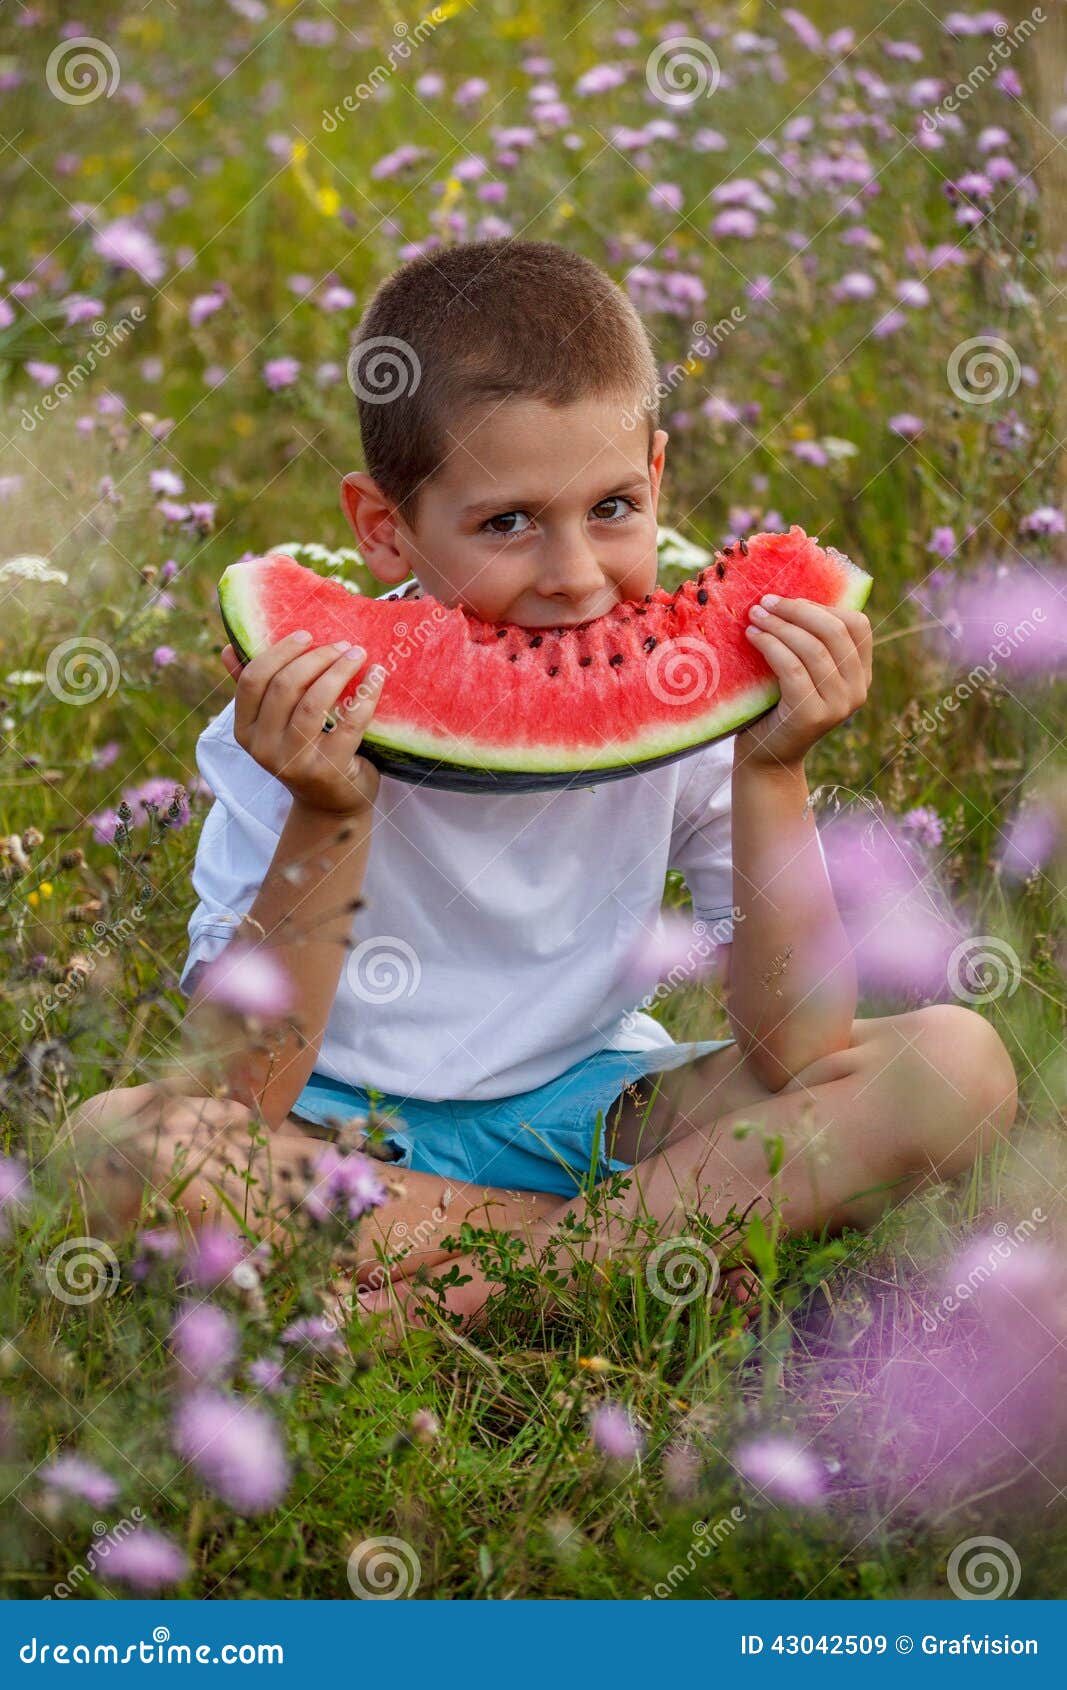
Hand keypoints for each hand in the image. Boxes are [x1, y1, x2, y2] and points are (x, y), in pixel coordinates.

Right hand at [221, 632, 385, 815]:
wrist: (331, 803)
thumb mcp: (274, 725)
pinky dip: (365, 694)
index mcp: (245, 731)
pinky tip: (377, 676)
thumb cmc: (305, 752)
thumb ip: (255, 689)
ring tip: (357, 654)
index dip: (279, 652)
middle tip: (342, 644)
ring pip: (314, 703)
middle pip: (285, 687)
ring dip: (338, 671)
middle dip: (316, 657)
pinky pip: (349, 722)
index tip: (307, 634)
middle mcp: (264, 749)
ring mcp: (295, 762)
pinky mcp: (328, 770)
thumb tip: (229, 649)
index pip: (252, 681)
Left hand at [735, 595, 871, 768]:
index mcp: (861, 675)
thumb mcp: (801, 670)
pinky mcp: (813, 715)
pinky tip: (752, 637)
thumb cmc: (777, 706)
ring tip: (754, 617)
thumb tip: (788, 593)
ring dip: (779, 625)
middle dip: (797, 610)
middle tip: (765, 602)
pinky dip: (771, 645)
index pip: (858, 625)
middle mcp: (858, 690)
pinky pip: (792, 667)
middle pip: (835, 631)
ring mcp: (839, 705)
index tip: (788, 601)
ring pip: (812, 648)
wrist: (767, 757)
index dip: (822, 606)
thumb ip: (808, 642)